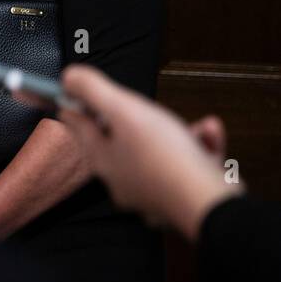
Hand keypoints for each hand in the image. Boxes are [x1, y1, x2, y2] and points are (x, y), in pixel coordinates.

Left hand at [55, 63, 242, 241]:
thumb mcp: (125, 112)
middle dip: (138, 120)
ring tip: (197, 126)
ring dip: (181, 132)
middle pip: (121, 141)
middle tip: (146, 109)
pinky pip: (189, 166)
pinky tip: (211, 135)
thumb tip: (69, 77)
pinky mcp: (183, 199)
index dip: (76, 106)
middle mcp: (123, 180)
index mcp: (103, 160)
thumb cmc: (164, 157)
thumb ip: (95, 90)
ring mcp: (154, 192)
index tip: (71, 95)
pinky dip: (202, 149)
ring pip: (161, 153)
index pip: (80, 127)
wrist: (210, 205)